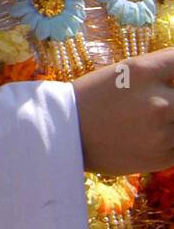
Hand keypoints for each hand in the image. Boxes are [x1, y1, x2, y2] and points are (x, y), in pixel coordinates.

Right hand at [73, 48, 173, 174]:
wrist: (65, 135)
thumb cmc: (91, 97)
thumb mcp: (123, 71)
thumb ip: (160, 71)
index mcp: (144, 72)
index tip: (169, 74)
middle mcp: (159, 101)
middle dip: (173, 96)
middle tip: (161, 101)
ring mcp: (163, 132)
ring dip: (172, 119)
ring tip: (148, 118)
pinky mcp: (163, 156)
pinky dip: (170, 140)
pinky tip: (148, 135)